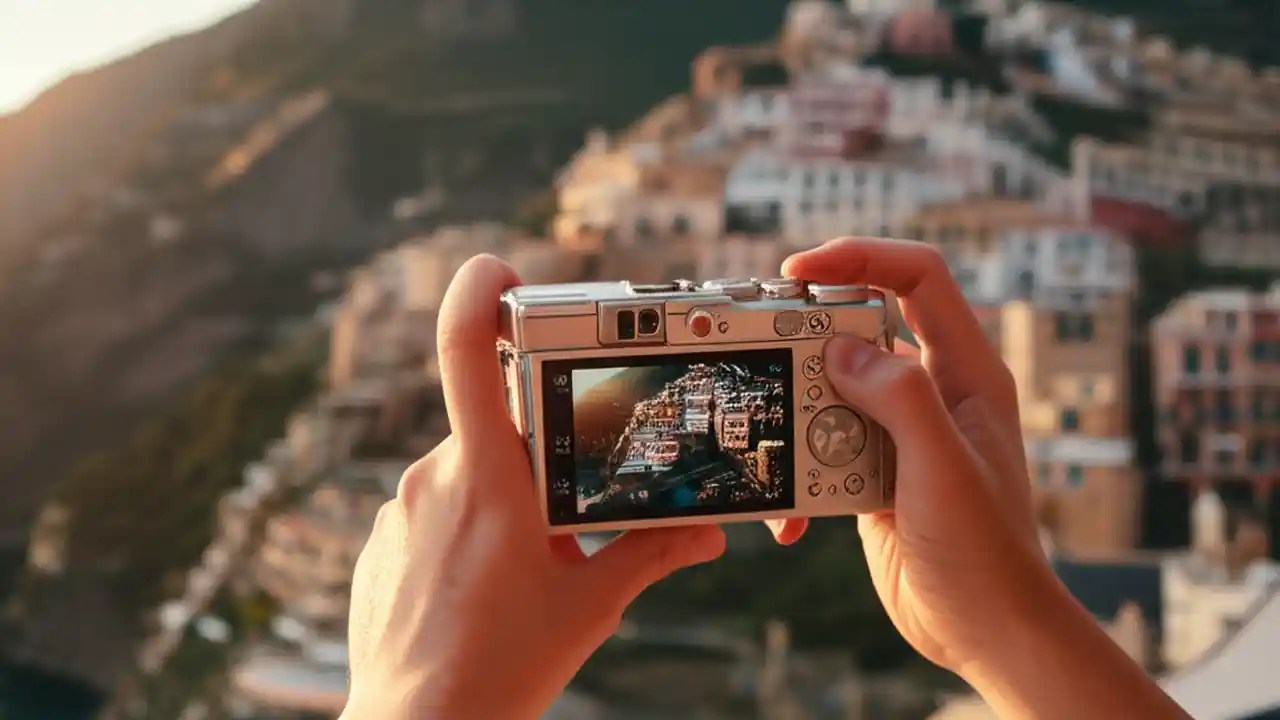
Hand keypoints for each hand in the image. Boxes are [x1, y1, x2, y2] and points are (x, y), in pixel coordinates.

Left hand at [341, 256, 725, 718]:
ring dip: (502, 502)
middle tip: (563, 519)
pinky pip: (433, 511)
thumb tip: (707, 533)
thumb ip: (650, 552)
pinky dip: (464, 533)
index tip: (500, 269)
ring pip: (466, 474)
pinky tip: (479, 591)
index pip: (465, 350)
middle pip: (494, 426)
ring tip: (521, 572)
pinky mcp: (381, 542)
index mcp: (489, 477)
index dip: (478, 292)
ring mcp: (400, 509)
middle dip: (536, 459)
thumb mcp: (589, 604)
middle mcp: (435, 477)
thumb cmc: (501, 668)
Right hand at [782, 239, 1188, 719]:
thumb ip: (899, 397)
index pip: (918, 278)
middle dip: (807, 340)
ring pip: (828, 388)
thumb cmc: (986, 554)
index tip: (798, 272)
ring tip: (778, 445)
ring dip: (794, 415)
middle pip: (859, 327)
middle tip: (764, 354)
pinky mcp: (867, 470)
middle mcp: (932, 392)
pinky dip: (795, 473)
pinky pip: (816, 447)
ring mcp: (897, 431)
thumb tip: (840, 350)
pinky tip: (791, 516)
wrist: (982, 631)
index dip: (860, 258)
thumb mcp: (943, 468)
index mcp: (967, 373)